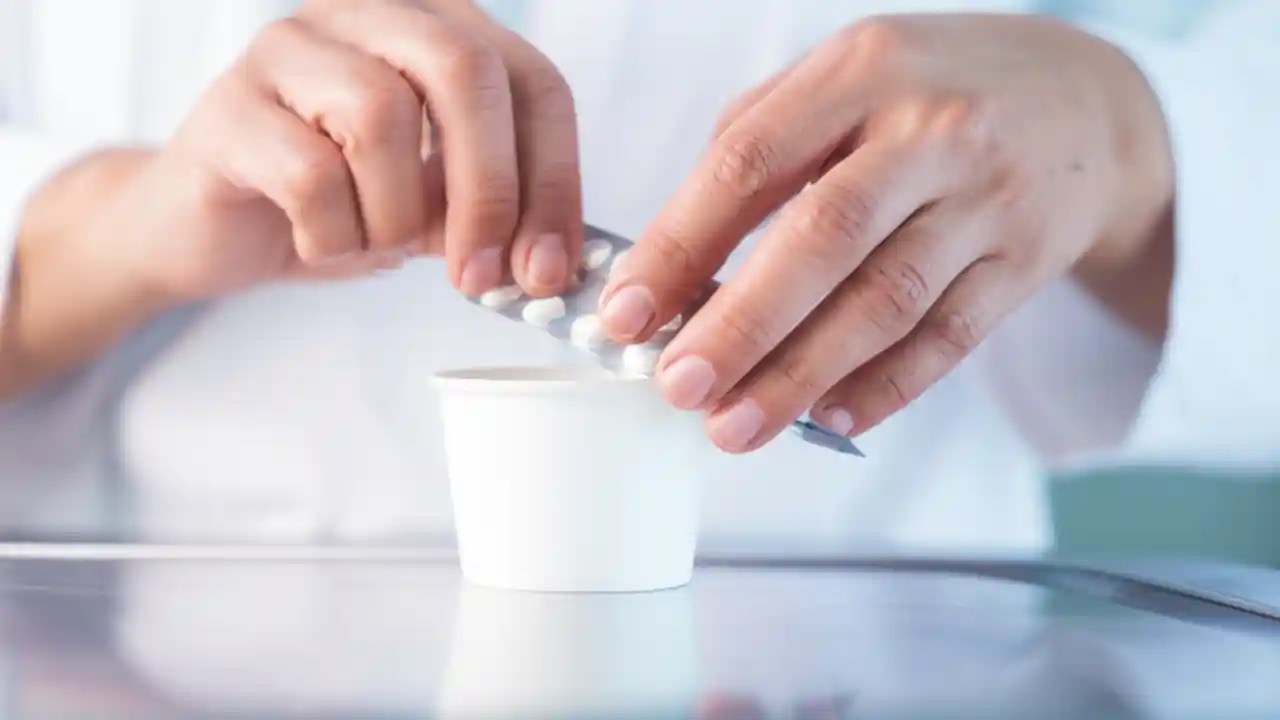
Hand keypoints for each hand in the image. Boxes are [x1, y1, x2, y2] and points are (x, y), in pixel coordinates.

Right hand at [108, 0, 580, 302]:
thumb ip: (494, 214)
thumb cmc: (336, 207)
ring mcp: (291, 47)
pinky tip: (318, 242)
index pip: (532, 82)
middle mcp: (367, 14)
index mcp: (436, 26)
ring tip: (372, 241)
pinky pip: (311, 174)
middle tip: (483, 274)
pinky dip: (332, 234)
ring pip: (382, 116)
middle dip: (489, 188)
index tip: (553, 268)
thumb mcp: (436, 208)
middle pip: (464, 69)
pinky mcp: (230, 104)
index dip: (556, 178)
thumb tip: (552, 262)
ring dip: (393, 215)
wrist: (211, 229)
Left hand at [599, 15, 1172, 451]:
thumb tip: (672, 257)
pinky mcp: (1028, 261)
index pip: (751, 161)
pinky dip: (887, 386)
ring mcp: (989, 199)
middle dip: (741, 324)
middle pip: (825, 239)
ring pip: (887, 301)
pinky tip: (830, 419)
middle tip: (678, 386)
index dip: (680, 243)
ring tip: (734, 426)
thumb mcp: (845, 75)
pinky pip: (951, 337)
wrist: (1083, 102)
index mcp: (862, 70)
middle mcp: (932, 130)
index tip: (627, 312)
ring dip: (802, 373)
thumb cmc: (930, 91)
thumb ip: (757, 142)